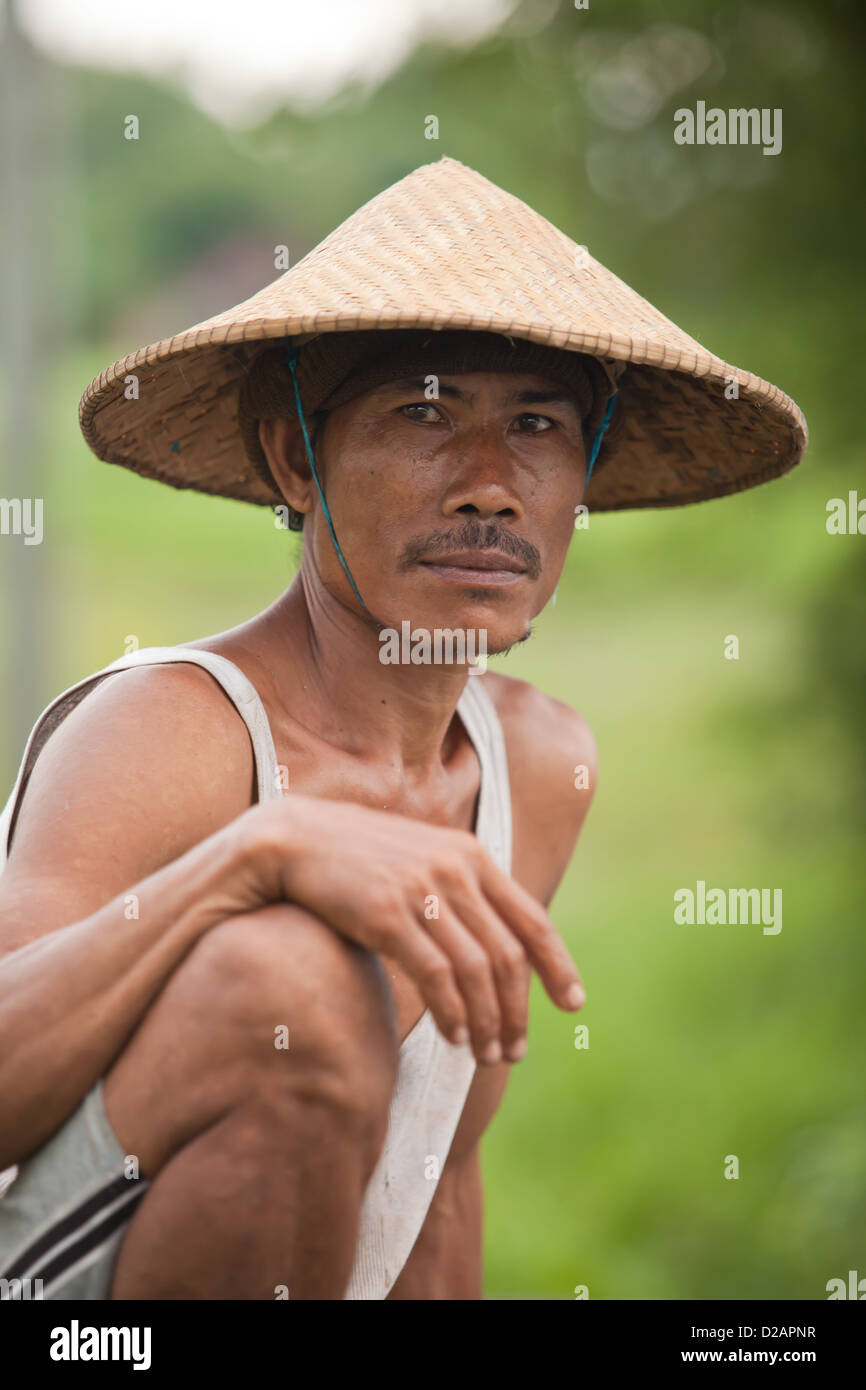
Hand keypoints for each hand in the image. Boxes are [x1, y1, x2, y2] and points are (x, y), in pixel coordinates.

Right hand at [238, 796, 585, 1065]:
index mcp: (471, 857)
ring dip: (487, 1022)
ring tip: (485, 1055)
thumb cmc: (357, 861)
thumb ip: (457, 894)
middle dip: (517, 1011)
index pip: (531, 920)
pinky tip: (454, 1038)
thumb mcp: (420, 863)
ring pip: (476, 971)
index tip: (572, 1005)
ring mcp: (421, 890)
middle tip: (513, 1051)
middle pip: (507, 956)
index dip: (558, 966)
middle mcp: (454, 870)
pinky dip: (453, 1013)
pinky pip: (436, 975)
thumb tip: (490, 948)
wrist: (292, 840)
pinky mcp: (386, 912)